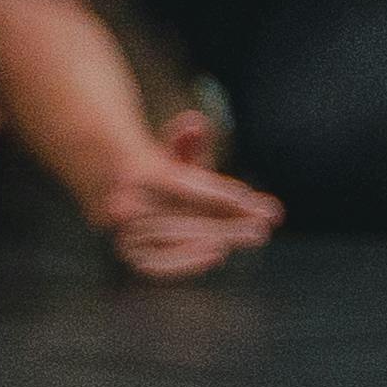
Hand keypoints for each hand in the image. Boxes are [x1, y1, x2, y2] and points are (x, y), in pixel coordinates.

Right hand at [93, 106, 279, 281]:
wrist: (121, 200)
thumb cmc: (160, 177)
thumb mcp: (174, 156)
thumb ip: (188, 143)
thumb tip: (195, 122)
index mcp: (136, 175)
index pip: (180, 185)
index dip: (215, 194)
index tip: (248, 200)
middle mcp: (126, 205)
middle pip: (180, 214)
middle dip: (226, 219)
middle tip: (264, 223)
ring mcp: (127, 234)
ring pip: (174, 237)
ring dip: (217, 236)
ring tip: (255, 235)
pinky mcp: (134, 257)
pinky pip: (158, 265)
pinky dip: (187, 262)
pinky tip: (219, 254)